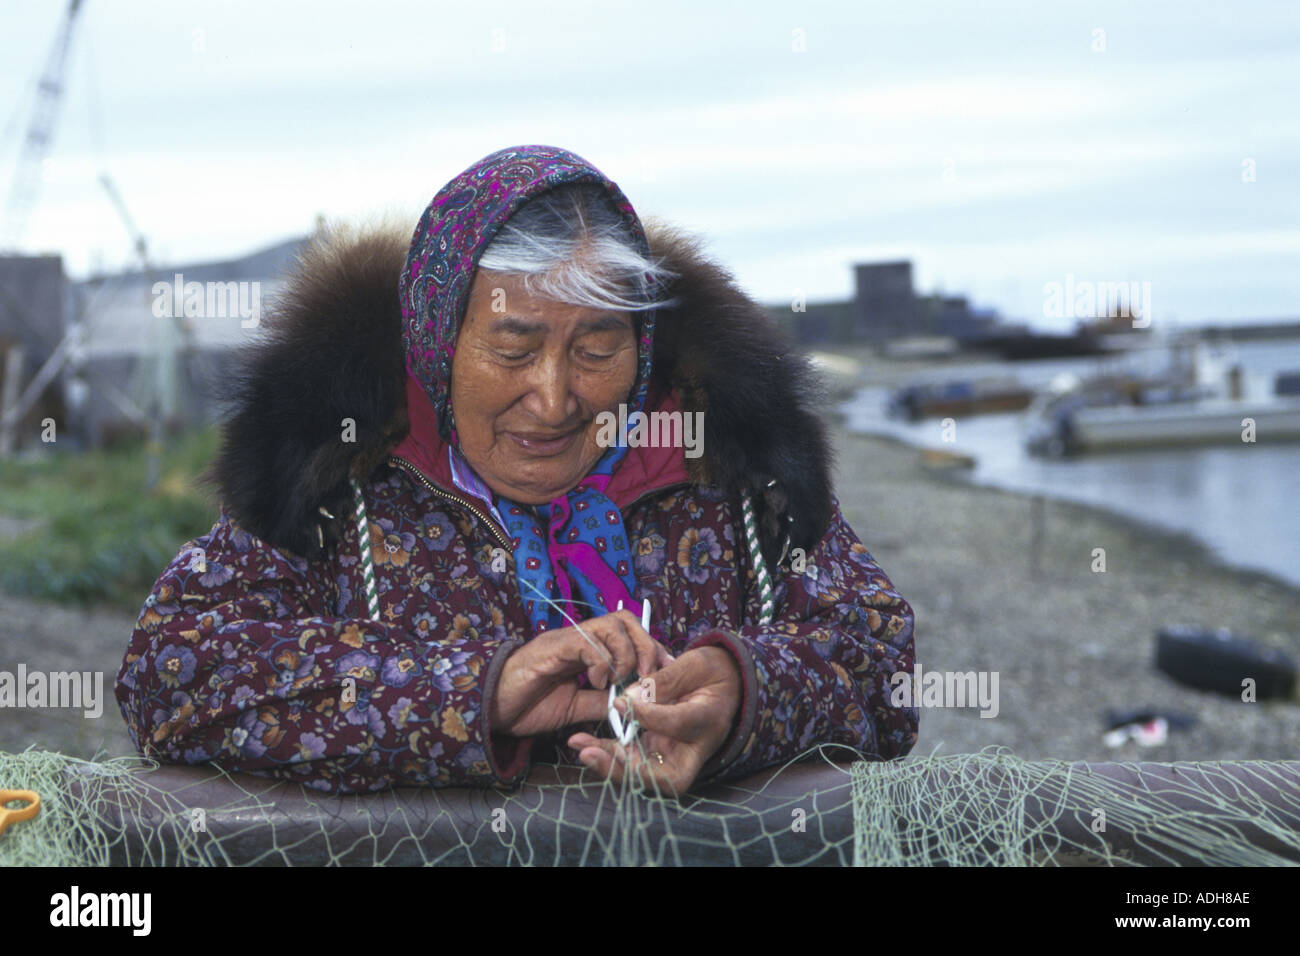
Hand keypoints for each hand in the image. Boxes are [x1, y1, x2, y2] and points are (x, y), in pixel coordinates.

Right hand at [490, 610, 670, 737]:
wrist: (489, 708)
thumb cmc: (525, 706)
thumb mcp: (573, 708)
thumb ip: (599, 702)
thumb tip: (629, 704)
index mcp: (587, 650)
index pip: (629, 633)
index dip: (652, 648)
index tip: (665, 671)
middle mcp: (580, 638)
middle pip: (625, 619)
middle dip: (647, 645)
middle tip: (649, 675)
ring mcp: (566, 640)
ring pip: (612, 625)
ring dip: (627, 653)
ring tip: (622, 679)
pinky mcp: (553, 647)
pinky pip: (588, 642)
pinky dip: (601, 661)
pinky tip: (598, 682)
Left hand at [567, 644, 741, 795]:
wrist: (725, 686)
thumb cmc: (712, 672)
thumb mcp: (695, 664)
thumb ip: (665, 680)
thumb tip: (630, 695)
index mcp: (708, 721)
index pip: (678, 725)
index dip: (649, 717)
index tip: (622, 702)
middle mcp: (692, 749)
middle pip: (662, 777)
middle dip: (625, 769)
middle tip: (593, 753)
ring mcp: (673, 755)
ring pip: (641, 775)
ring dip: (608, 764)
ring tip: (581, 747)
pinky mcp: (657, 753)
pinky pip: (631, 761)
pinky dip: (607, 755)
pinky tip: (583, 744)